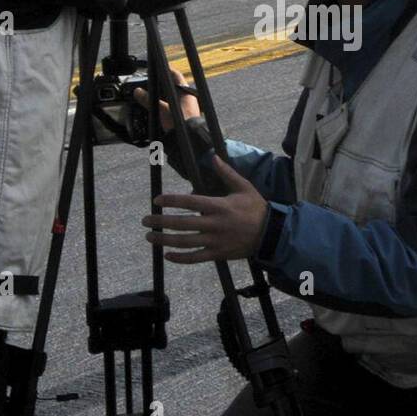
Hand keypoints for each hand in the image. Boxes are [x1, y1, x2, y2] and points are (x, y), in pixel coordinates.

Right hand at [132, 67, 198, 134]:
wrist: (189, 140)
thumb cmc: (180, 123)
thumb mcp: (161, 109)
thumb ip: (148, 100)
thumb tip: (139, 92)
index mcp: (185, 92)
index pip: (175, 75)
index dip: (165, 71)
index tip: (157, 69)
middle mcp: (188, 99)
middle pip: (173, 87)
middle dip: (161, 86)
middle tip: (151, 85)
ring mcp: (187, 108)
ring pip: (173, 98)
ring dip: (163, 98)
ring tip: (152, 98)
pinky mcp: (184, 117)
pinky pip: (173, 108)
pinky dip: (165, 107)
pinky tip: (159, 110)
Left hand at [142, 157, 269, 263]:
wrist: (271, 233)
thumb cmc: (256, 208)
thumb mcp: (243, 187)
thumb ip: (226, 173)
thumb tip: (213, 157)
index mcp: (218, 206)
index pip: (189, 202)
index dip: (170, 201)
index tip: (157, 200)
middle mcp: (214, 224)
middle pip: (181, 223)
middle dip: (160, 222)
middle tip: (145, 220)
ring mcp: (215, 241)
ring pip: (184, 242)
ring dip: (164, 240)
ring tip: (150, 237)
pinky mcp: (217, 254)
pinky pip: (195, 258)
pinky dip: (179, 258)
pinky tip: (167, 256)